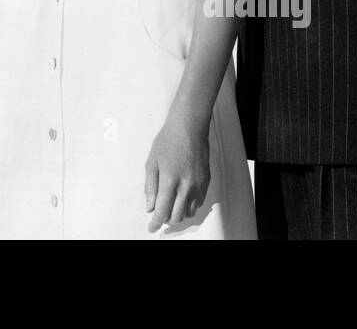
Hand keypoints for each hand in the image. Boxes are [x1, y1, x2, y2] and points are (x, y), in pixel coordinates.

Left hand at [144, 113, 210, 233]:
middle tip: (159, 214)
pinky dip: (189, 206)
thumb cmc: (167, 141)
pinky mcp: (207, 182)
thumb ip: (150, 187)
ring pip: (189, 212)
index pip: (162, 211)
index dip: (155, 223)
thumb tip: (150, 207)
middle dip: (166, 219)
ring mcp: (199, 184)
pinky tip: (182, 198)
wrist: (189, 127)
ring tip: (171, 204)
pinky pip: (199, 203)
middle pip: (177, 216)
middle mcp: (186, 185)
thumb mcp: (152, 162)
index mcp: (170, 180)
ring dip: (178, 213)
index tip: (151, 228)